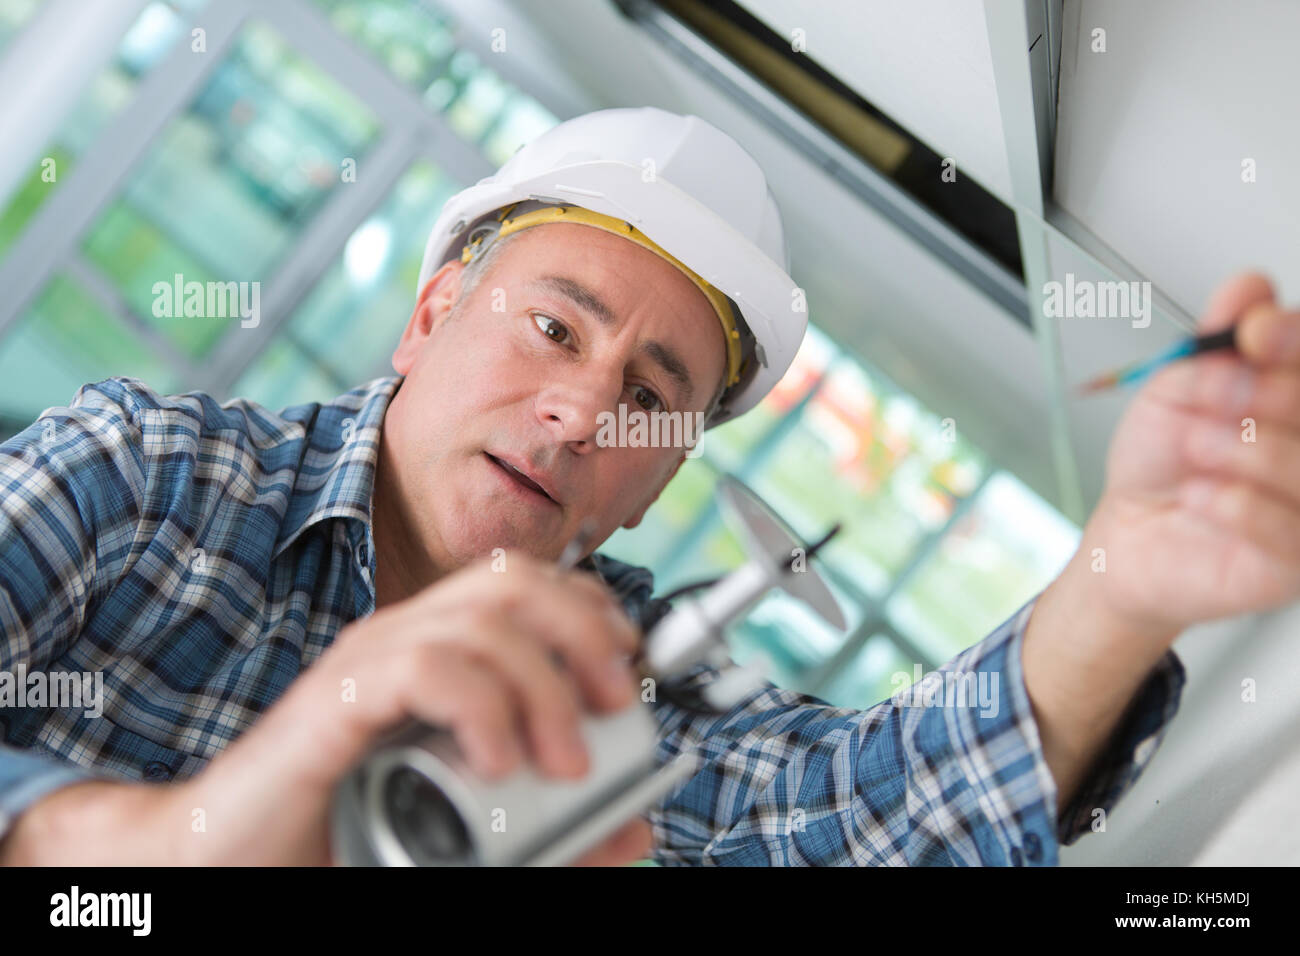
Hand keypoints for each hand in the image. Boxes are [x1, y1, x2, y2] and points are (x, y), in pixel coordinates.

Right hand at [165, 550, 649, 865]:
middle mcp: (403, 641)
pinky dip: (479, 706)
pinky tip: (493, 762)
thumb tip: (635, 831)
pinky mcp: (333, 703)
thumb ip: (555, 839)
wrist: (222, 864)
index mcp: (437, 654)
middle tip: (618, 706)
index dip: (592, 611)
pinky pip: (423, 666)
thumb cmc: (344, 837)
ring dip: (544, 685)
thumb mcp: (474, 838)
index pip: (529, 587)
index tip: (629, 670)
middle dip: (585, 630)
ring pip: (481, 619)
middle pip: (515, 583)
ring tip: (565, 763)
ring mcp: (366, 664)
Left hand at [1084, 271, 1299, 642]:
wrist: (1128, 535)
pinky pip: (1292, 532)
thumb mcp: (1175, 390)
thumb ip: (1215, 342)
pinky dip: (1237, 505)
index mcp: (1294, 397)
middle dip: (1263, 393)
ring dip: (1242, 449)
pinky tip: (1201, 497)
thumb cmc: (1162, 463)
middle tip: (1208, 394)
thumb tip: (1248, 288)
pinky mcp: (1295, 563)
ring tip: (1195, 449)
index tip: (1252, 333)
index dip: (1294, 340)